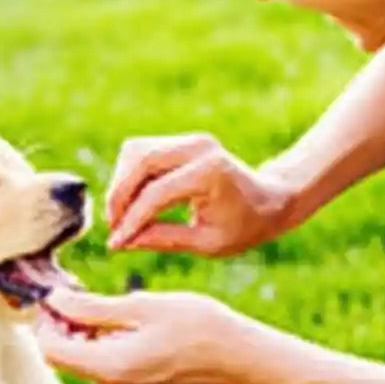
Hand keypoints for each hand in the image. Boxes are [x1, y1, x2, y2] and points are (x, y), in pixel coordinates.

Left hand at [35, 288, 248, 383]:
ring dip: (85, 331)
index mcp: (110, 367)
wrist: (241, 358)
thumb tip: (53, 301)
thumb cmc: (198, 326)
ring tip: (111, 303)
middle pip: (63, 356)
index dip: (45, 318)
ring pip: (84, 358)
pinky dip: (103, 342)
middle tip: (78, 290)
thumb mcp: (143, 307)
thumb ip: (92, 307)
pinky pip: (104, 365)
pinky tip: (127, 321)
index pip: (50, 347)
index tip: (57, 291)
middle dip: (63, 324)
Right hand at [104, 133, 297, 256]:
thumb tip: (123, 242)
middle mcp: (198, 148)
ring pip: (136, 151)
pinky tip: (133, 203)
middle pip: (140, 161)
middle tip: (114, 227)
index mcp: (209, 174)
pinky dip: (131, 176)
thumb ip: (165, 239)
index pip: (156, 193)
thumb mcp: (208, 243)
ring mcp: (191, 140)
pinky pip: (143, 152)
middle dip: (119, 195)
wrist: (270, 199)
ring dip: (121, 183)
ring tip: (122, 217)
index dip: (132, 220)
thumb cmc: (245, 226)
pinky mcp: (183, 141)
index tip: (116, 243)